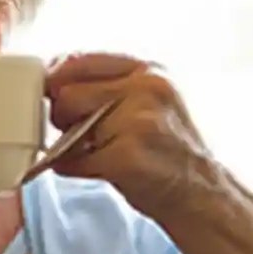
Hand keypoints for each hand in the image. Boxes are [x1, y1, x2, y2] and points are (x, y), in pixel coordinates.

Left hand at [45, 52, 217, 215]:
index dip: (55, 78)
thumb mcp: (148, 100)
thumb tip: (49, 78)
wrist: (203, 194)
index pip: (78, 59)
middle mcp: (147, 89)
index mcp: (148, 71)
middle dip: (62, 114)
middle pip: (67, 92)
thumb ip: (107, 83)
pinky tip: (93, 169)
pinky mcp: (129, 156)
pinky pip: (74, 158)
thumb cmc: (167, 148)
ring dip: (68, 141)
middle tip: (78, 132)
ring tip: (94, 150)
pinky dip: (73, 167)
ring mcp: (139, 122)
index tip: (50, 93)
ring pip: (69, 122)